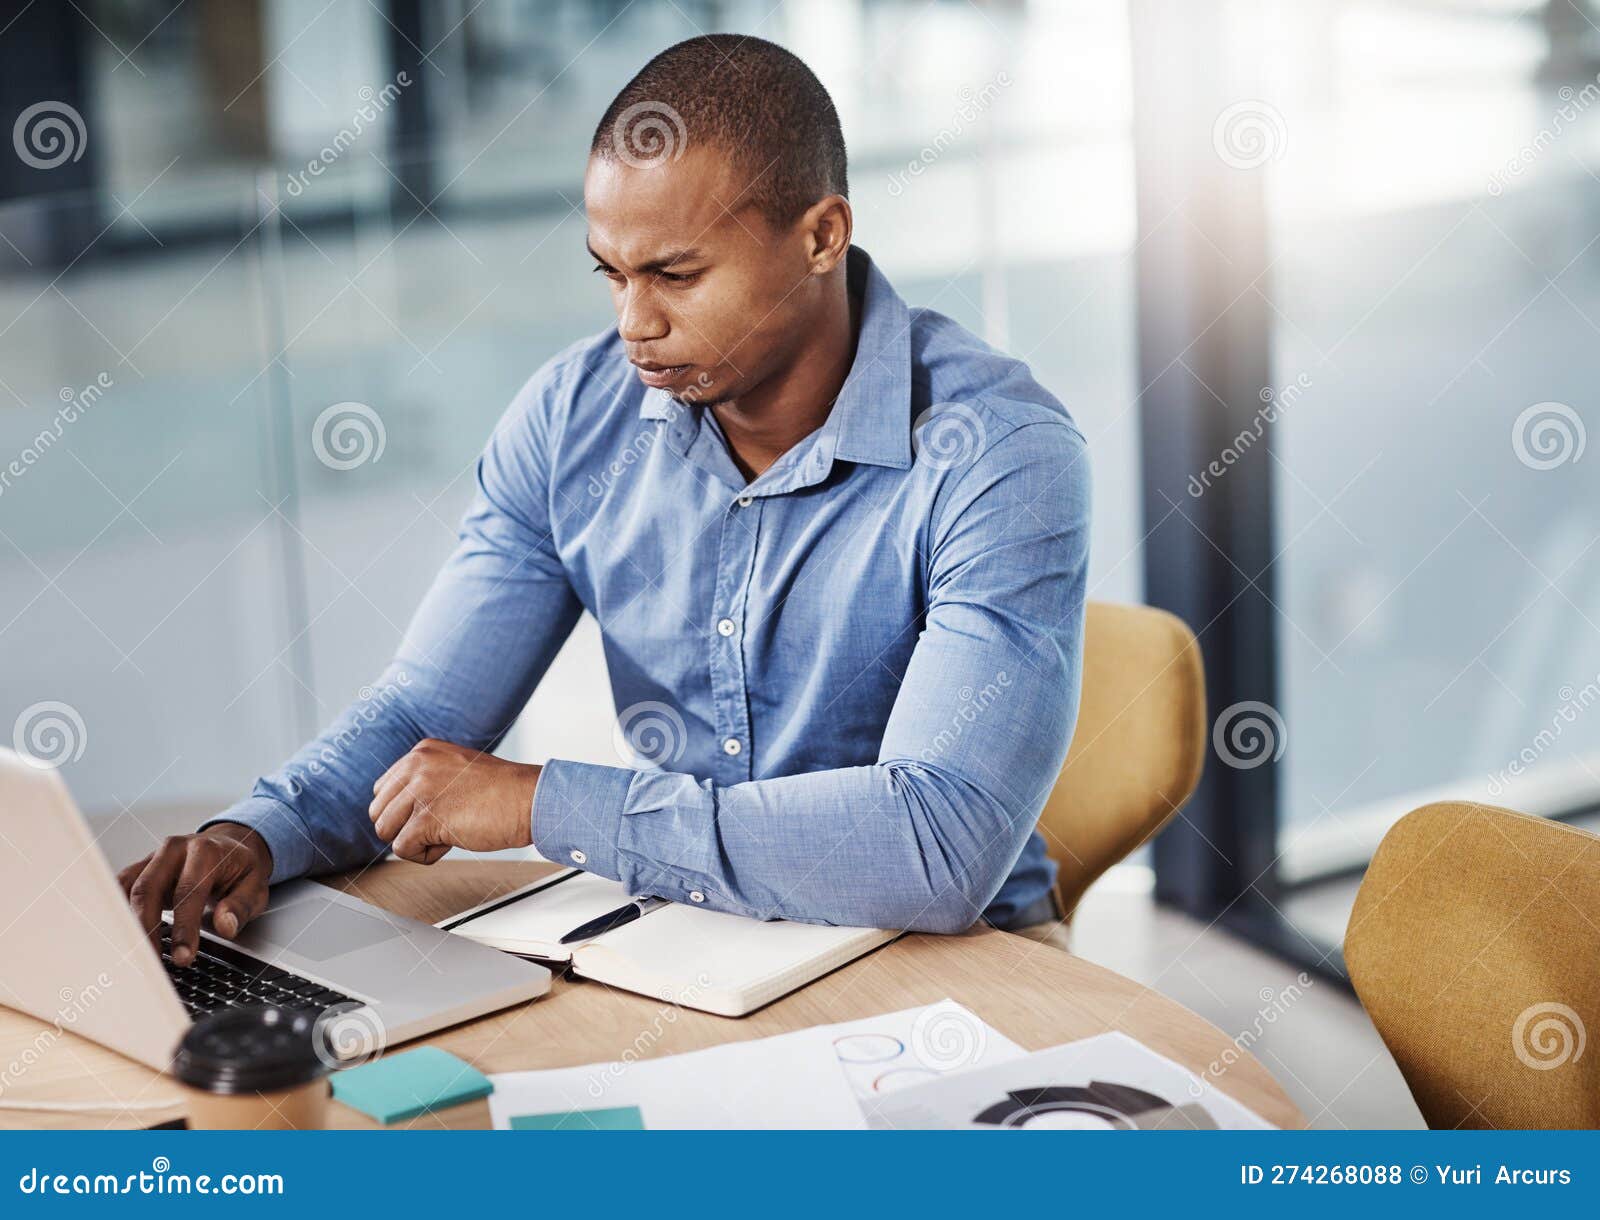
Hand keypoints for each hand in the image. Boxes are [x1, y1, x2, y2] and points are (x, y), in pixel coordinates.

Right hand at [117, 823, 272, 966]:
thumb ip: (241, 906)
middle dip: (147, 930)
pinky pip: (121, 889)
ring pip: (129, 890)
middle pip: (149, 890)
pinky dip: (118, 913)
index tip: (183, 957)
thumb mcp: (255, 885)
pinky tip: (121, 936)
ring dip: (128, 925)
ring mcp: (154, 857)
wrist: (231, 845)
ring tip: (134, 955)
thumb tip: (226, 927)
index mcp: (206, 851)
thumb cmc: (241, 868)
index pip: (189, 891)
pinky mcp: (141, 868)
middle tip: (151, 962)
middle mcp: (175, 849)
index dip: (184, 927)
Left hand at [369, 739, 538, 864]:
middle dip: (405, 826)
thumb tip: (398, 809)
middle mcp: (416, 766)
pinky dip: (426, 855)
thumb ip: (426, 779)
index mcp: (422, 752)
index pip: (384, 788)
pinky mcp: (426, 818)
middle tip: (441, 824)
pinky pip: (403, 849)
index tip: (436, 811)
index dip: (406, 810)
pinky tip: (452, 842)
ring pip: (385, 831)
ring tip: (447, 832)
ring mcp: (419, 791)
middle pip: (379, 811)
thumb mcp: (456, 769)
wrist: (529, 799)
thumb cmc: (502, 790)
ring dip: (414, 840)